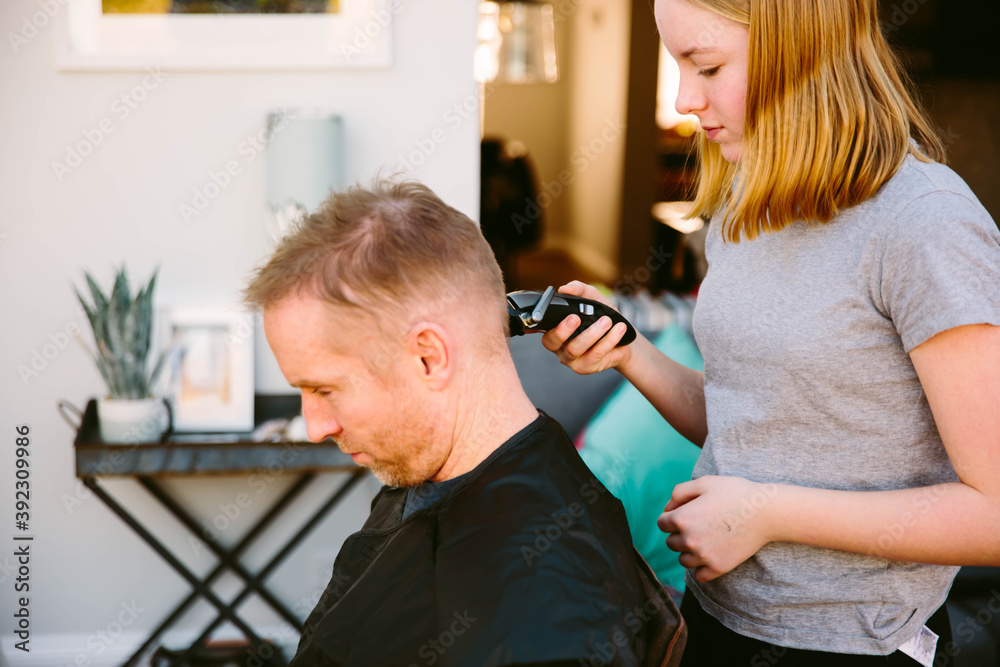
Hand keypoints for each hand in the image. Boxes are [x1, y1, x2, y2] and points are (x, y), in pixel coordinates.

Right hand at [540, 281, 633, 374]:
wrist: (623, 337)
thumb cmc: (602, 317)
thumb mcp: (592, 298)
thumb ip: (579, 290)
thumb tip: (565, 288)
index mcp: (554, 328)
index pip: (539, 327)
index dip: (538, 323)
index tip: (550, 314)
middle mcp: (558, 346)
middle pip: (552, 341)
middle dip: (563, 329)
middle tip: (576, 317)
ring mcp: (571, 359)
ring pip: (575, 348)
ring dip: (592, 333)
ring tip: (606, 321)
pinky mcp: (585, 367)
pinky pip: (595, 354)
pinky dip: (609, 340)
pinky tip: (618, 329)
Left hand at [657, 476, 777, 581]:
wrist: (766, 512)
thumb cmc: (735, 493)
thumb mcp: (704, 483)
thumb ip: (679, 492)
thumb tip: (667, 509)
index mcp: (682, 518)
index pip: (662, 523)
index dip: (672, 516)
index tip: (688, 512)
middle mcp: (689, 540)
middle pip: (671, 542)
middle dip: (680, 533)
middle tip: (700, 524)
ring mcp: (704, 556)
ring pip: (683, 559)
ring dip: (689, 551)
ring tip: (705, 539)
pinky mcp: (718, 568)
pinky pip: (699, 575)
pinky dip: (701, 567)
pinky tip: (710, 555)